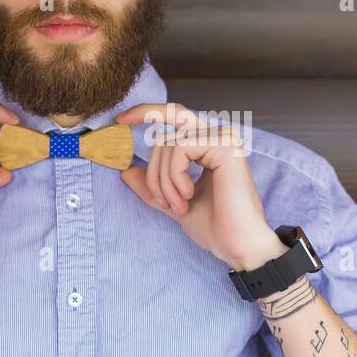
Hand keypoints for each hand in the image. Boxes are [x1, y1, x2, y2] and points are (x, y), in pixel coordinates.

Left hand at [115, 102, 287, 270]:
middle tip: (162, 202)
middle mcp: (217, 136)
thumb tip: (125, 169)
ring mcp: (223, 138)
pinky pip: (180, 147)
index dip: (147, 112)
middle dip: (154, 171)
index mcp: (208, 146)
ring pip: (169, 142)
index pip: (174, 116)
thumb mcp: (172, 202)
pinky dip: (174, 176)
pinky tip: (188, 195)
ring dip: (164, 180)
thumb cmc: (214, 227)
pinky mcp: (225, 144)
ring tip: (178, 205)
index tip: (120, 120)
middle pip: (165, 132)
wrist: (236, 245)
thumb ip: (151, 185)